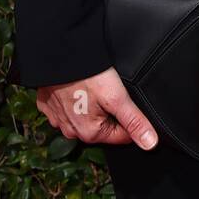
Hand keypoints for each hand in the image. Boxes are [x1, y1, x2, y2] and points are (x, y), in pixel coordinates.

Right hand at [36, 66, 158, 149]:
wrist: (58, 55)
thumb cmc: (87, 75)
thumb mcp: (117, 97)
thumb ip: (134, 121)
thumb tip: (150, 144)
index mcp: (90, 133)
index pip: (121, 135)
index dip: (130, 119)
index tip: (128, 102)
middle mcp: (71, 132)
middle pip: (102, 126)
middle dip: (110, 112)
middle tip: (110, 90)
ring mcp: (57, 119)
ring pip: (83, 117)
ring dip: (90, 106)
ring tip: (94, 86)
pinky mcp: (47, 106)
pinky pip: (65, 107)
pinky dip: (72, 99)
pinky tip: (77, 86)